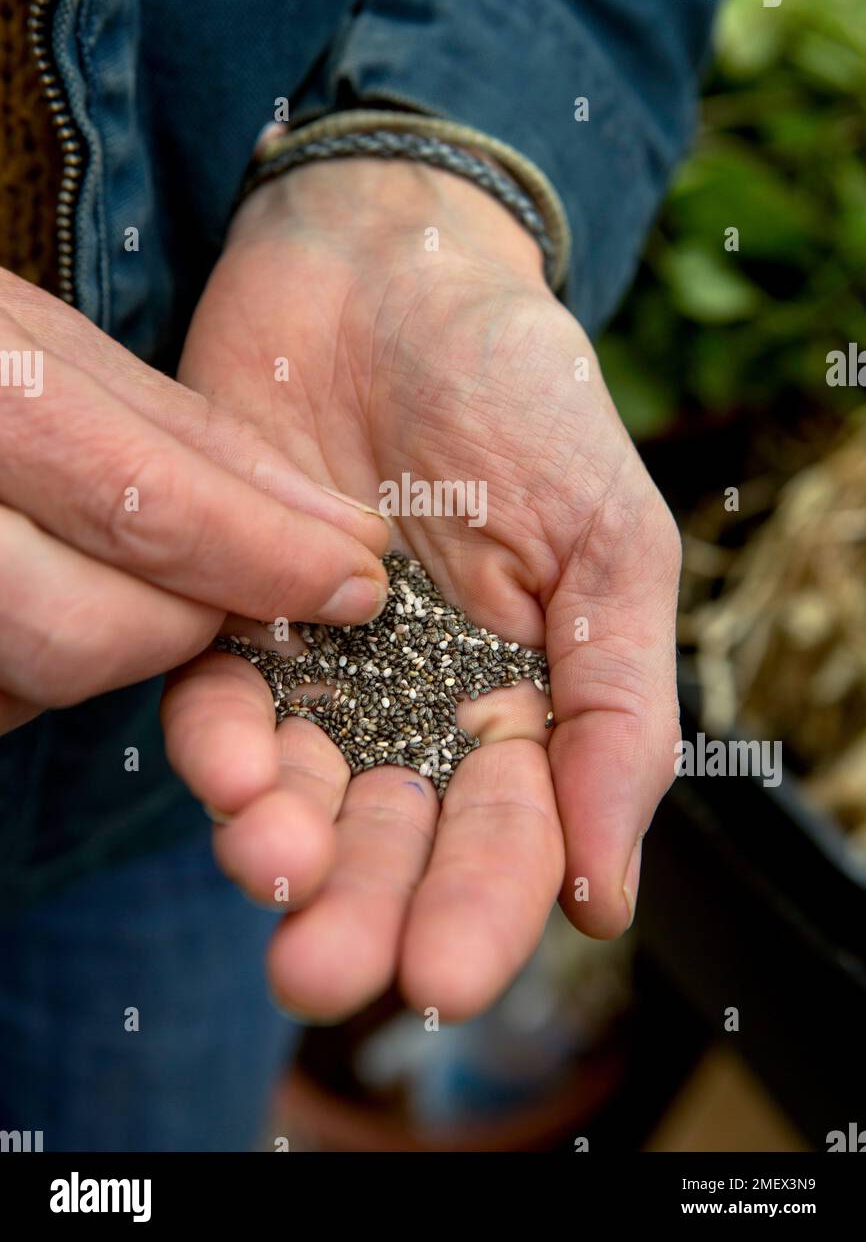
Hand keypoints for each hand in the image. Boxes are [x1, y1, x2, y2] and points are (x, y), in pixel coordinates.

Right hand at [0, 267, 387, 733]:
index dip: (264, 556)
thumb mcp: (30, 336)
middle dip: (182, 627)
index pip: (145, 500)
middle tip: (226, 595)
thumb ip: (169, 432)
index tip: (358, 580)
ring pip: (31, 680)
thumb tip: (329, 531)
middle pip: (87, 626)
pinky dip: (25, 674)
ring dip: (97, 654)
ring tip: (115, 584)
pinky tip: (38, 601)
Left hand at [163, 157, 680, 1019]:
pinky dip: (217, 749)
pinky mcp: (229, 618)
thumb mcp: (611, 540)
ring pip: (299, 799)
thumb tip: (611, 890)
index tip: (445, 973)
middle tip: (325, 972)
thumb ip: (619, 707)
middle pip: (393, 843)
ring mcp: (318, 669)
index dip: (482, 910)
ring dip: (282, 852)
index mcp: (523, 703)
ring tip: (275, 874)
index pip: (509, 838)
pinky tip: (233, 773)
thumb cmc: (524, 395)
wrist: (393, 270)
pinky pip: (215, 708)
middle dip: (364, 914)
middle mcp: (416, 707)